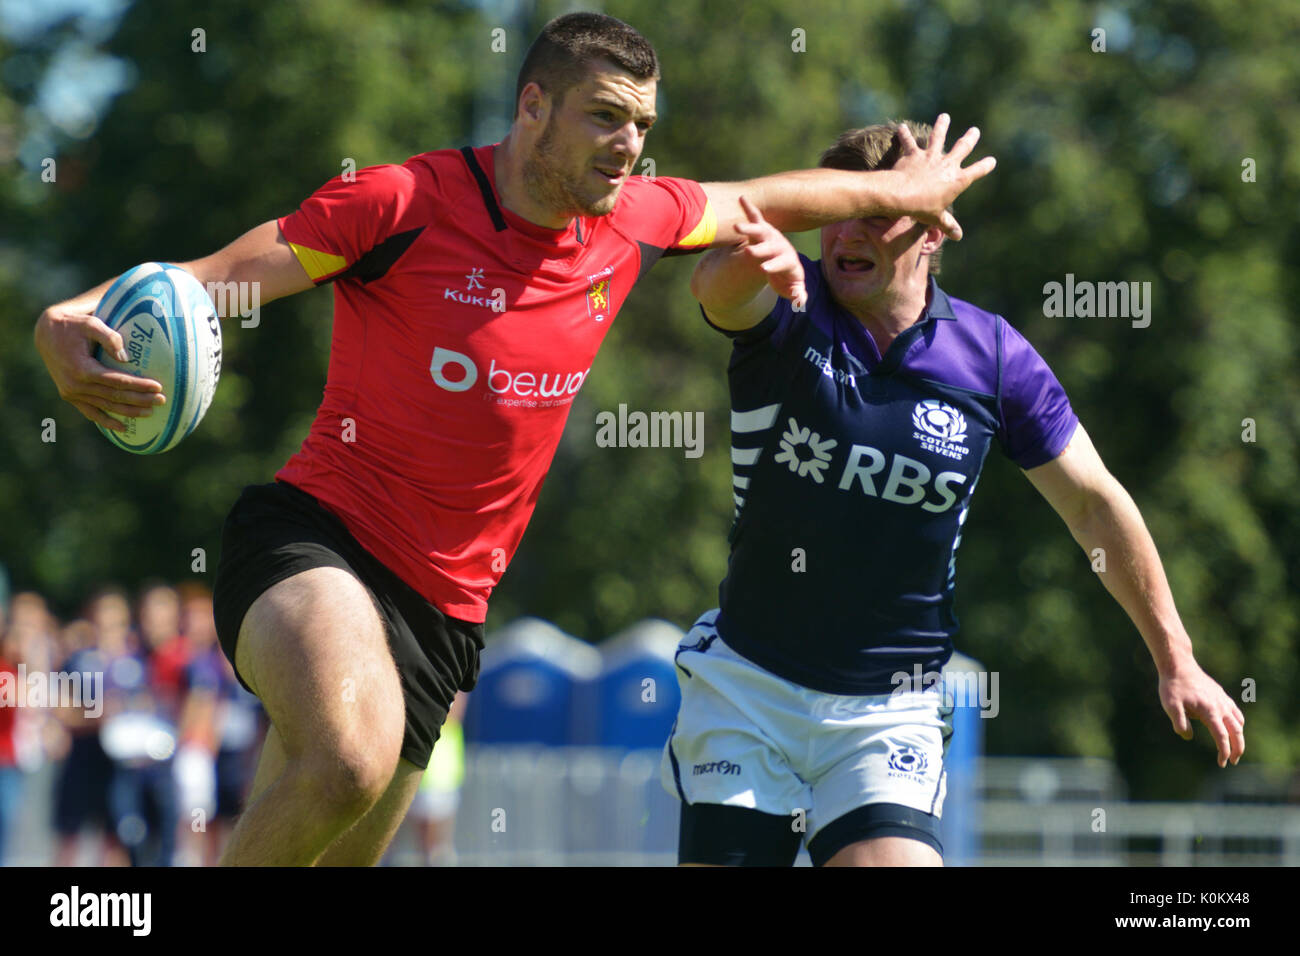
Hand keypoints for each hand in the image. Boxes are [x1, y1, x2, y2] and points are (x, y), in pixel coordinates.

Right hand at [34, 304, 164, 431]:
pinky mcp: (69, 396)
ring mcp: (71, 393)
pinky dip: (106, 421)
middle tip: (162, 401)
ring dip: (129, 412)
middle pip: (115, 396)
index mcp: (82, 369)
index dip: (139, 385)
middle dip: (140, 399)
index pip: (117, 381)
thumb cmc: (74, 325)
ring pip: (105, 406)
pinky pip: (90, 412)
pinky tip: (123, 428)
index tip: (158, 387)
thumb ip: (109, 338)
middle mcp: (76, 385)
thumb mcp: (91, 323)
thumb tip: (126, 359)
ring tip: (150, 413)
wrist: (46, 333)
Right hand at [734, 195, 806, 309]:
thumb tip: (799, 299)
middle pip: (770, 246)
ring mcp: (771, 237)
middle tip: (748, 253)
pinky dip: (749, 208)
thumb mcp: (792, 288)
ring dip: (749, 228)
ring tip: (736, 226)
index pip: (783, 261)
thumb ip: (797, 294)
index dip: (774, 265)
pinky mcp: (762, 230)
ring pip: (761, 231)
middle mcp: (780, 246)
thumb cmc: (786, 278)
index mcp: (789, 260)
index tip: (763, 269)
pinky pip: (756, 218)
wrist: (784, 263)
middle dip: (760, 250)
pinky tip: (742, 198)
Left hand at [887, 113, 996, 240]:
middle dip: (970, 138)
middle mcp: (947, 164)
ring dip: (941, 126)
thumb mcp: (936, 218)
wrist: (902, 196)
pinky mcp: (913, 155)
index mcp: (957, 180)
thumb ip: (948, 225)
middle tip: (975, 131)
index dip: (985, 166)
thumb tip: (958, 236)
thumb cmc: (922, 209)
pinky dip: (904, 135)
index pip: (977, 172)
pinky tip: (901, 127)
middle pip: (962, 148)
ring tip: (944, 117)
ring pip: (938, 137)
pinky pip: (908, 142)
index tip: (992, 161)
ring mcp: (931, 157)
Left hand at [1158, 661, 1245, 767]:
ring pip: (1239, 722)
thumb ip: (1180, 723)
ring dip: (1239, 737)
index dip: (1223, 751)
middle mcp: (1221, 706)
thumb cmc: (1172, 686)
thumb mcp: (1170, 706)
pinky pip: (1235, 712)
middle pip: (1236, 732)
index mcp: (1210, 711)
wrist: (1178, 665)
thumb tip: (1188, 736)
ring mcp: (1223, 700)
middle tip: (1233, 761)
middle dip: (1237, 748)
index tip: (1222, 763)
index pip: (1222, 737)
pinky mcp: (1221, 695)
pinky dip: (1237, 723)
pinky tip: (1231, 728)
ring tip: (1234, 748)